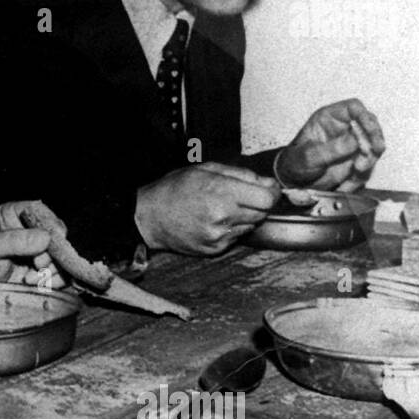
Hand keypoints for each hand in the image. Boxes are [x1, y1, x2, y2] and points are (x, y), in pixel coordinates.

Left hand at [0, 200, 67, 287]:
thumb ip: (11, 240)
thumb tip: (44, 238)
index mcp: (14, 214)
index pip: (40, 211)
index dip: (47, 227)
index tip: (45, 246)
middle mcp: (30, 229)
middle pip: (57, 234)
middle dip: (50, 253)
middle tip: (36, 266)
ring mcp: (40, 250)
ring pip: (63, 255)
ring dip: (52, 270)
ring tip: (29, 279)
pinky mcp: (46, 269)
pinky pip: (64, 272)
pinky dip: (57, 281)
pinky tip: (39, 286)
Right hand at [135, 162, 280, 254]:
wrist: (148, 217)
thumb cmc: (174, 189)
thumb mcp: (205, 169)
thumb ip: (241, 174)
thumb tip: (269, 183)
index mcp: (221, 191)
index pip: (267, 198)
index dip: (270, 192)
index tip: (265, 189)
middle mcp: (222, 216)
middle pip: (262, 212)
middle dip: (256, 203)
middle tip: (238, 197)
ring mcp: (219, 235)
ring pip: (250, 225)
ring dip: (243, 216)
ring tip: (220, 208)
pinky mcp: (214, 249)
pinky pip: (236, 237)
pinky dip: (230, 228)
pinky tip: (212, 221)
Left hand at [277, 98, 384, 191]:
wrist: (293, 181)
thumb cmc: (295, 163)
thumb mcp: (309, 156)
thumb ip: (331, 148)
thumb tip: (355, 139)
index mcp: (329, 118)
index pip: (353, 108)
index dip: (364, 116)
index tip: (370, 129)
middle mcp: (344, 128)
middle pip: (370, 126)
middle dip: (374, 140)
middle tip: (372, 153)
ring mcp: (352, 145)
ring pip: (373, 148)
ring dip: (368, 161)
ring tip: (356, 171)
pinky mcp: (355, 160)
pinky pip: (366, 167)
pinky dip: (359, 177)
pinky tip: (345, 186)